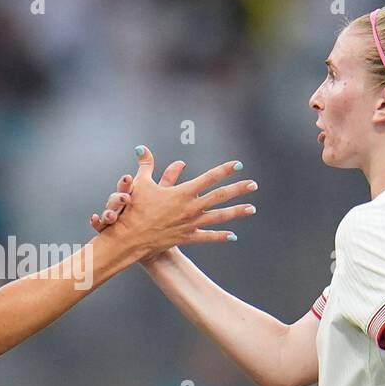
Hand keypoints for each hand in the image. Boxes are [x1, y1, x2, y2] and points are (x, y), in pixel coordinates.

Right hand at [95, 145, 257, 260]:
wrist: (130, 237)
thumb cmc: (134, 208)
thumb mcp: (139, 183)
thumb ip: (145, 165)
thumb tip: (142, 148)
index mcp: (182, 192)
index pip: (209, 178)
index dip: (224, 170)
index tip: (238, 165)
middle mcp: (191, 208)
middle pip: (221, 196)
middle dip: (239, 189)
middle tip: (254, 185)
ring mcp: (191, 224)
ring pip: (219, 217)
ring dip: (237, 212)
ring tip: (252, 208)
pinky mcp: (187, 237)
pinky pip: (208, 237)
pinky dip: (221, 237)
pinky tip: (233, 236)